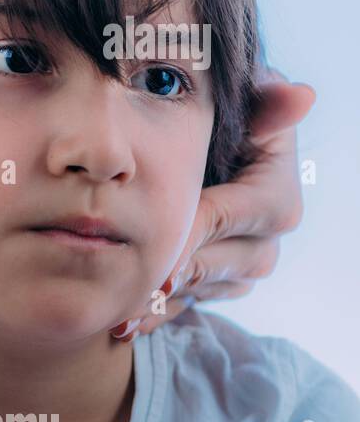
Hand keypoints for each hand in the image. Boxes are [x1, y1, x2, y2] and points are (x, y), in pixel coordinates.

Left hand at [110, 69, 316, 341]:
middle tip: (127, 291)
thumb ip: (266, 101)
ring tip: (119, 314)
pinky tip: (125, 325)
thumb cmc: (227, 122)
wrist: (209, 156)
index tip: (157, 257)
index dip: (191, 234)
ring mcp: (239, 269)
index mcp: (276, 200)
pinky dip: (155, 313)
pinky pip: (186, 305)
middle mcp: (264, 241)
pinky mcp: (215, 286)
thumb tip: (302, 95)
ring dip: (158, 301)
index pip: (227, 217)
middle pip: (211, 263)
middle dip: (169, 275)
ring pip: (197, 290)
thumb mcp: (248, 103)